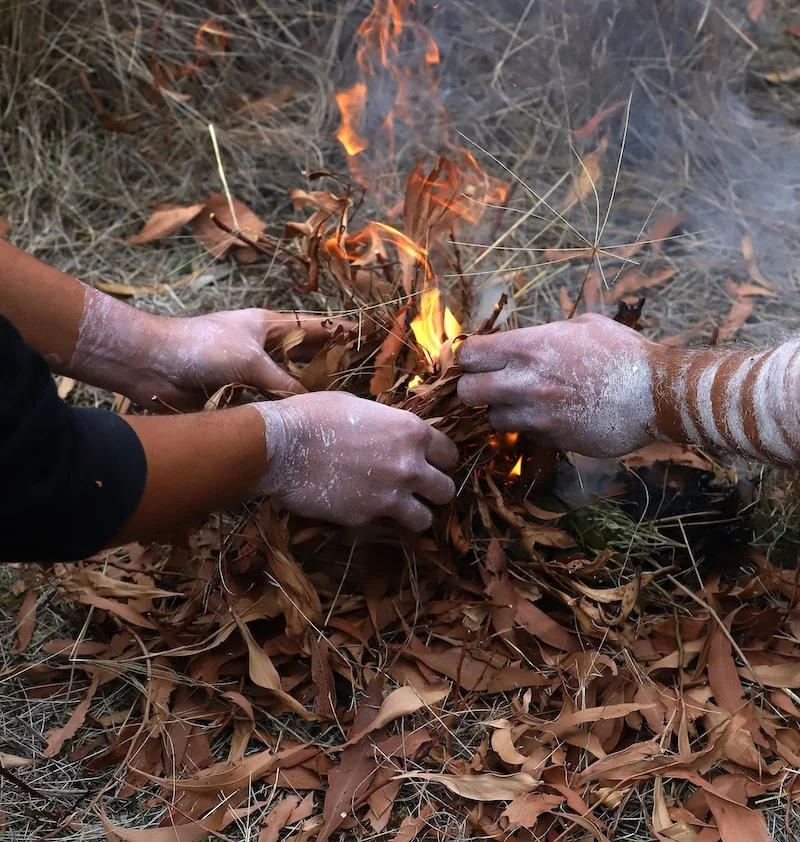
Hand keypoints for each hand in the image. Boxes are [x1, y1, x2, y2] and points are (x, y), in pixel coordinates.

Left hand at [124, 308, 349, 409]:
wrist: (154, 365)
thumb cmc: (204, 348)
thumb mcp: (251, 360)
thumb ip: (284, 382)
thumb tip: (311, 403)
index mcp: (270, 325)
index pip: (314, 326)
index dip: (341, 332)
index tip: (369, 340)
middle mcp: (265, 347)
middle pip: (306, 357)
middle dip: (329, 368)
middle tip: (360, 383)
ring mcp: (252, 372)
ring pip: (289, 384)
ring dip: (306, 394)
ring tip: (338, 408)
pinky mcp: (238, 395)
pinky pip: (268, 404)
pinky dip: (283, 412)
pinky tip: (303, 424)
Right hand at [253, 393, 457, 530]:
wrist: (279, 445)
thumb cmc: (314, 415)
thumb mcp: (360, 406)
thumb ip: (386, 424)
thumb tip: (390, 434)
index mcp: (411, 431)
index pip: (450, 454)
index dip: (441, 461)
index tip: (430, 465)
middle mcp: (409, 465)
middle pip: (446, 490)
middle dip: (434, 492)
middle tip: (418, 491)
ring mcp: (390, 494)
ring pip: (425, 519)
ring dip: (415, 515)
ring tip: (399, 510)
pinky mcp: (366, 517)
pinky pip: (387, 528)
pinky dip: (380, 523)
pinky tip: (364, 511)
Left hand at [457, 314, 659, 456]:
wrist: (658, 394)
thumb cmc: (624, 353)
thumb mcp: (583, 326)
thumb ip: (544, 335)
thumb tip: (524, 341)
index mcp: (530, 348)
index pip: (470, 354)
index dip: (468, 357)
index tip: (477, 359)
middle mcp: (525, 383)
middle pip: (467, 392)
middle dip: (472, 388)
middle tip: (488, 385)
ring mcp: (536, 415)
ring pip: (492, 419)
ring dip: (501, 412)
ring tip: (524, 402)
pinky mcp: (551, 440)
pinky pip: (525, 435)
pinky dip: (531, 429)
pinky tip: (553, 417)